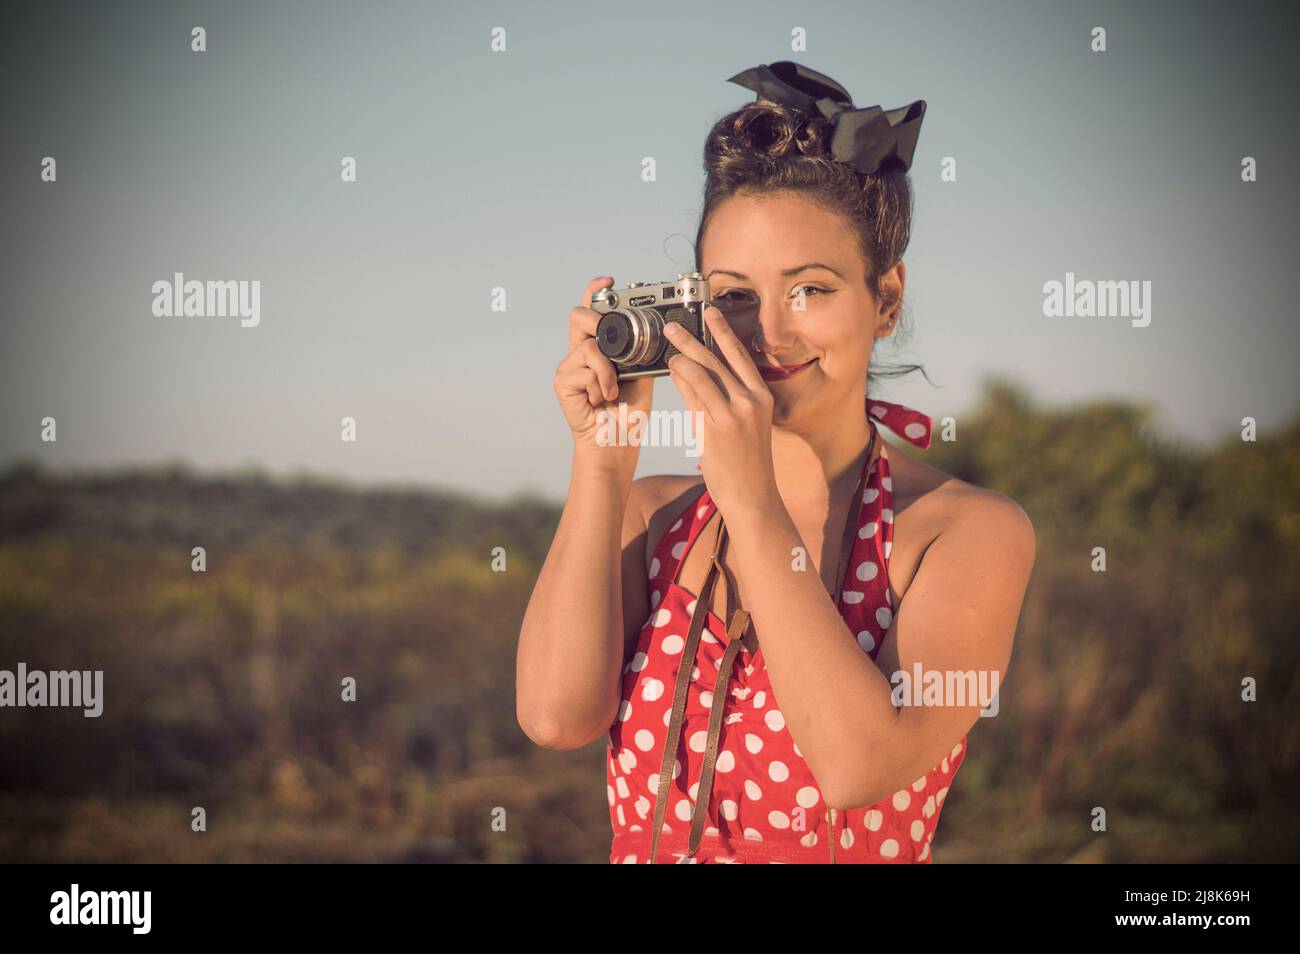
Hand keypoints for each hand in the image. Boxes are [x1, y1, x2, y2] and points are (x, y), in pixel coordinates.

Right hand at [554, 277, 654, 450]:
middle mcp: (579, 353)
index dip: (595, 292)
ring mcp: (568, 367)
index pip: (592, 312)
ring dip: (609, 371)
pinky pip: (585, 369)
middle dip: (598, 321)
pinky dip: (601, 384)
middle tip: (612, 340)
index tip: (608, 280)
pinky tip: (601, 400)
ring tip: (613, 392)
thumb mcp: (642, 374)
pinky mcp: (562, 382)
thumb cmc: (629, 412)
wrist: (616, 443)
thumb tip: (651, 326)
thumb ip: (639, 351)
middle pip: (579, 316)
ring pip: (590, 348)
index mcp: (599, 349)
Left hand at [665, 305, 779, 517]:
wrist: (752, 497)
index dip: (723, 331)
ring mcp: (734, 413)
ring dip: (680, 358)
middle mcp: (750, 400)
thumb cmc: (746, 464)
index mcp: (762, 397)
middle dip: (691, 339)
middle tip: (672, 325)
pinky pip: (693, 394)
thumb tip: (697, 374)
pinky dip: (680, 380)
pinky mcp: (716, 427)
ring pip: (701, 373)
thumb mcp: (745, 426)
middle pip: (716, 359)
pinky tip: (670, 372)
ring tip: (667, 350)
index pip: (739, 355)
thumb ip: (725, 399)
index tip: (709, 312)